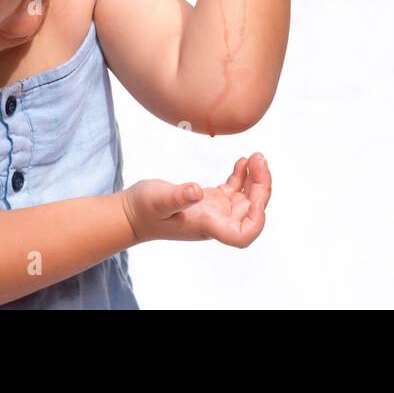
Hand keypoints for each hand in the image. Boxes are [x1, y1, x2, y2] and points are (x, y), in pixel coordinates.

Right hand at [120, 153, 271, 247]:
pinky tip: (242, 161)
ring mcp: (215, 211)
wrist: (132, 213)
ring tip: (256, 156)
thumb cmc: (144, 210)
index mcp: (208, 225)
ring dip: (256, 179)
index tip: (255, 196)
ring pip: (247, 199)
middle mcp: (216, 221)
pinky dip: (243, 176)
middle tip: (259, 158)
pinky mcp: (210, 201)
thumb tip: (196, 191)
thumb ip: (178, 196)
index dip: (256, 219)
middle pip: (252, 211)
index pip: (242, 236)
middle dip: (261, 186)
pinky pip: (235, 190)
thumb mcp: (159, 199)